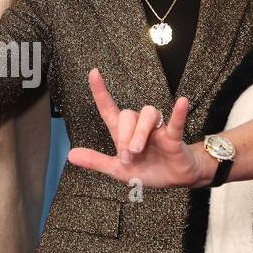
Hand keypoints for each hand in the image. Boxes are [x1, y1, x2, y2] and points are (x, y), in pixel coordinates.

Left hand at [66, 67, 212, 187]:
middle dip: (124, 136)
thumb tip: (70, 155)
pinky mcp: (174, 137)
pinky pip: (175, 122)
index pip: (109, 109)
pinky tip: (181, 102)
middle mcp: (139, 127)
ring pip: (147, 115)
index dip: (101, 91)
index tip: (93, 72)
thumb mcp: (118, 170)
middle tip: (126, 156)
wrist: (174, 180)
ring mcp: (157, 130)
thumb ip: (96, 161)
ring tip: (137, 150)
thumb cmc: (148, 170)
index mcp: (123, 134)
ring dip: (140, 132)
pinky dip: (178, 113)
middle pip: (127, 115)